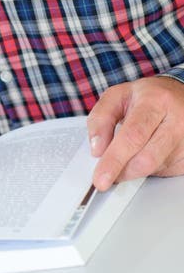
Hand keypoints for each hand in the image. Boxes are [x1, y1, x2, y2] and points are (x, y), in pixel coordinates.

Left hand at [87, 76, 183, 190]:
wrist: (180, 97)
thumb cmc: (148, 97)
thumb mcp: (118, 96)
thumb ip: (101, 118)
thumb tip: (97, 149)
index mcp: (155, 101)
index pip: (133, 136)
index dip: (114, 159)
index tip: (101, 177)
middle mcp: (176, 120)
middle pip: (146, 158)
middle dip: (122, 171)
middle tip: (106, 176)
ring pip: (155, 168)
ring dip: (135, 168)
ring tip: (130, 152)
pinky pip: (165, 171)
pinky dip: (150, 168)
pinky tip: (148, 151)